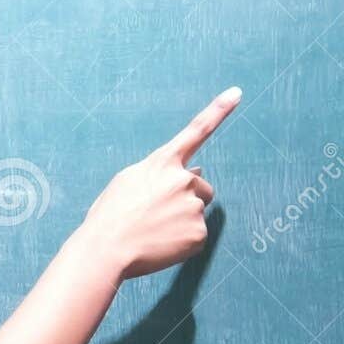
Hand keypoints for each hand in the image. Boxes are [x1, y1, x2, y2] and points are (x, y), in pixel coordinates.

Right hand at [80, 86, 239, 280]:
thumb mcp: (128, 181)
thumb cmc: (110, 216)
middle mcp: (183, 179)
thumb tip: (198, 169)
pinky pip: (196, 236)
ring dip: (182, 219)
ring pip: (197, 211)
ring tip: (154, 230)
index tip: (237, 93)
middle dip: (186, 197)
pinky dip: (181, 242)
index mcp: (163, 162)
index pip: (197, 130)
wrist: (105, 250)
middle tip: (157, 214)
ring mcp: (193, 206)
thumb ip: (161, 171)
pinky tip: (161, 245)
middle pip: (200, 185)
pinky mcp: (199, 233)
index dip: (219, 110)